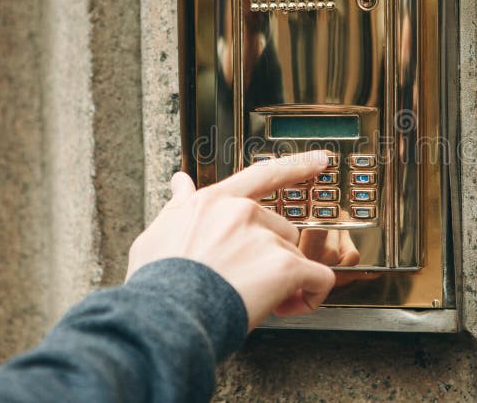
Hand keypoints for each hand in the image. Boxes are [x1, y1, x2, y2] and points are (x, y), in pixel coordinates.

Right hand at [126, 150, 335, 330]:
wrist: (164, 317)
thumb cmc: (157, 284)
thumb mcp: (157, 233)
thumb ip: (179, 205)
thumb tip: (179, 182)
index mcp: (214, 202)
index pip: (262, 175)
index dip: (295, 166)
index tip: (319, 160)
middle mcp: (242, 213)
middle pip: (281, 229)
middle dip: (270, 257)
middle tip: (247, 283)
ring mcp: (264, 238)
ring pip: (296, 256)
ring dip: (285, 279)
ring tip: (255, 299)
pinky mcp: (285, 266)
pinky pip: (318, 278)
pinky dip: (312, 294)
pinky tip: (291, 305)